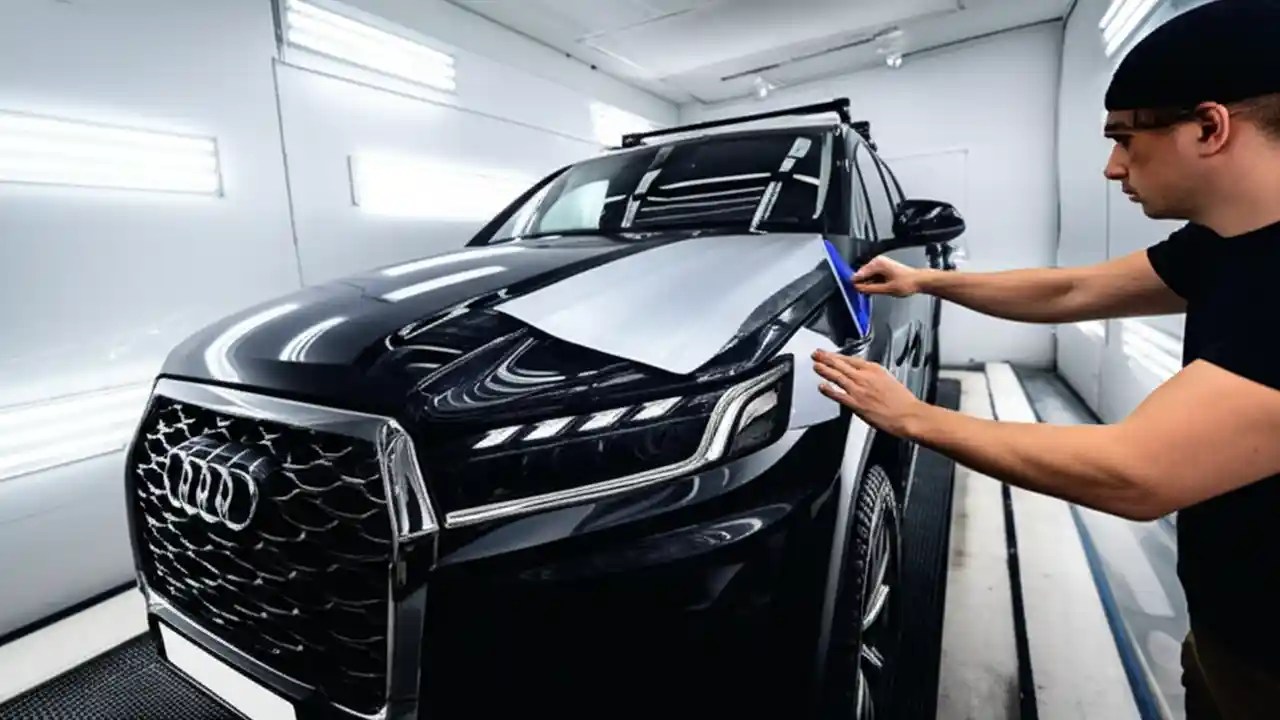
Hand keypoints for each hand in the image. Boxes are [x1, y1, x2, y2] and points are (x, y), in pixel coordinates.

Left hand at [812, 350, 926, 437]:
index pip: (850, 359)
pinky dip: (828, 390)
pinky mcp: (856, 404)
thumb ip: (874, 375)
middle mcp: (865, 377)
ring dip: (824, 370)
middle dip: (826, 358)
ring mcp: (859, 390)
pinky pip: (838, 395)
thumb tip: (863, 373)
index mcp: (874, 369)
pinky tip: (821, 387)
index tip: (829, 353)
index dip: (837, 356)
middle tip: (816, 354)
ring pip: (837, 377)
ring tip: (815, 366)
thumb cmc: (903, 401)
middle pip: (841, 365)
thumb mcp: (889, 379)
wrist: (908, 415)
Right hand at [852, 256, 923, 297]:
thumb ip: (870, 289)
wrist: (919, 281)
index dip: (855, 284)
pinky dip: (873, 283)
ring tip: (876, 291)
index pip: (859, 274)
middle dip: (862, 284)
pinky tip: (878, 289)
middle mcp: (878, 261)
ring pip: (867, 276)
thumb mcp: (887, 289)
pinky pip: (872, 276)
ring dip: (868, 284)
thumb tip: (858, 288)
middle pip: (862, 274)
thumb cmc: (908, 282)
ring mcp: (880, 264)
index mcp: (878, 263)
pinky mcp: (882, 268)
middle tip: (865, 294)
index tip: (853, 291)